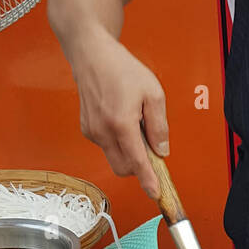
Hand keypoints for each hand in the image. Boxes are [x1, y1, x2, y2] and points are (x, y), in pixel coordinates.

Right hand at [70, 30, 168, 197]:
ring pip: (115, 157)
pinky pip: (107, 146)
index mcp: (121, 123)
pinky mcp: (87, 129)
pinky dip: (118, 142)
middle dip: (139, 166)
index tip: (155, 193)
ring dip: (128, 151)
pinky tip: (122, 119)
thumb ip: (159, 126)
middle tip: (151, 146)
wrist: (92, 55)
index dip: (148, 180)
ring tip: (135, 122)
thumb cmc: (122, 69)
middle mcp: (102, 131)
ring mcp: (92, 131)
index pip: (137, 161)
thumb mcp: (153, 93)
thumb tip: (161, 150)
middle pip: (123, 167)